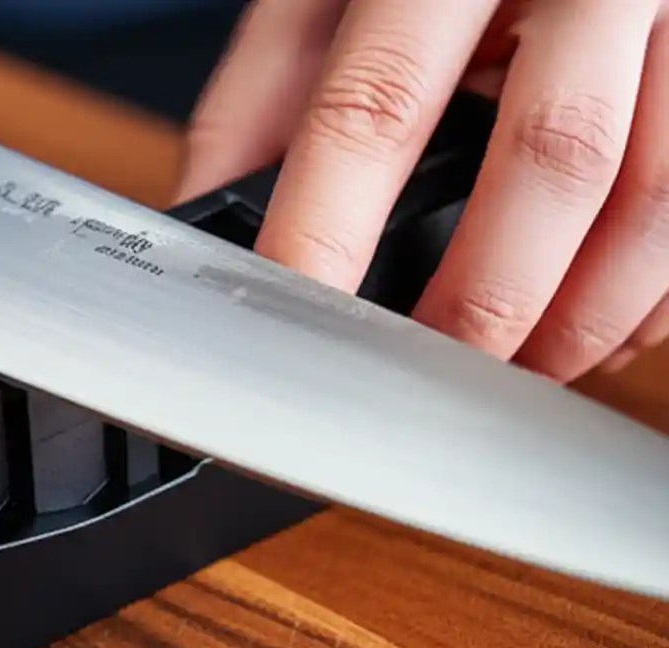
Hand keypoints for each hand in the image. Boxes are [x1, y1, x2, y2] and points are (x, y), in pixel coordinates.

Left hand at [181, 0, 668, 382]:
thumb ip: (265, 91)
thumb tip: (209, 209)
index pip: (379, 99)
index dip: (329, 224)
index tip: (297, 313)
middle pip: (553, 155)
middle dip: (487, 294)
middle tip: (427, 368)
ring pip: (658, 193)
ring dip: (585, 313)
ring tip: (516, 369)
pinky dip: (651, 292)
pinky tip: (594, 324)